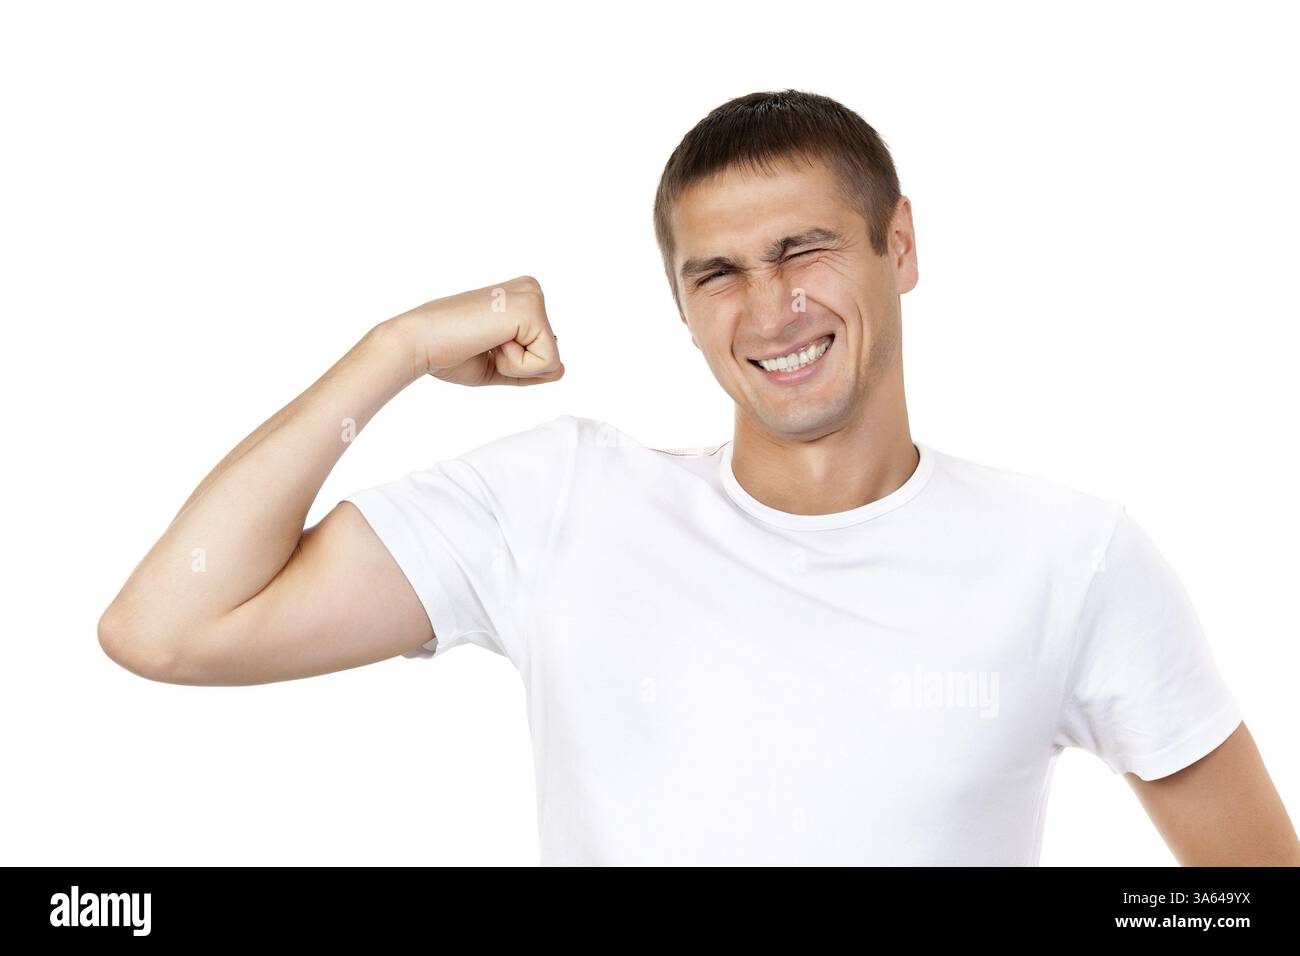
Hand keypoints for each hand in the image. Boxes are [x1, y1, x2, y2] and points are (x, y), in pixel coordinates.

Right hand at [391, 275, 565, 386]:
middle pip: (552, 354)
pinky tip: (490, 341)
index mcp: (521, 297)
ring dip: (515, 365)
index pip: (542, 350)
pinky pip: (547, 361)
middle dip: (518, 366)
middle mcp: (530, 290)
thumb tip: (562, 369)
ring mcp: (532, 296)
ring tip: (485, 341)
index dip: (513, 364)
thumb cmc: (448, 353)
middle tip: (482, 344)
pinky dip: (516, 365)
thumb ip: (529, 368)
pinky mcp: (531, 309)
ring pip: (552, 360)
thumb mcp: (497, 365)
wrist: (418, 343)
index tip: (481, 345)